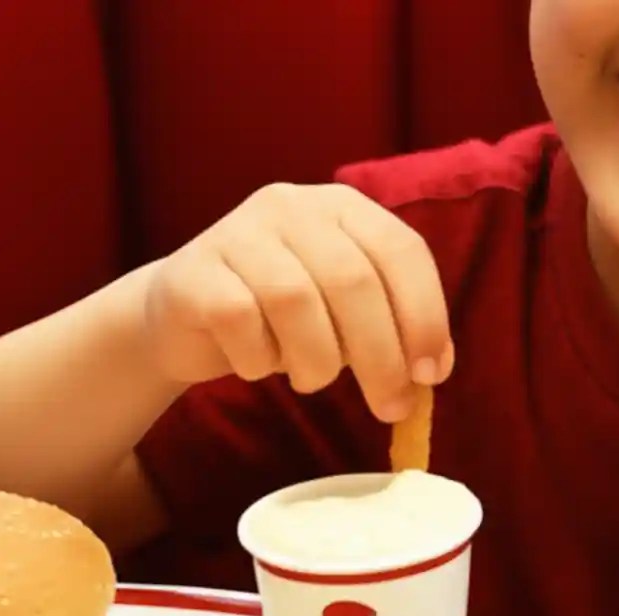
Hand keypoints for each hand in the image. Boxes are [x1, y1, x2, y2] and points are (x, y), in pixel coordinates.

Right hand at [142, 183, 452, 421]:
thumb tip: (433, 370)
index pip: (402, 249)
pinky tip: (260, 365)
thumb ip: (394, 328)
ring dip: (318, 360)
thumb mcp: (347, 313)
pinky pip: (239, 320)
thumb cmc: (283, 317)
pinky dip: (260, 359)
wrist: (185, 316)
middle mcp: (293, 205)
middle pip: (353, 280)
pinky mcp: (194, 271)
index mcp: (343, 206)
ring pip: (295, 300)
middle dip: (381, 355)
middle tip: (391, 407)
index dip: (425, 314)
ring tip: (314, 380)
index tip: (431, 375)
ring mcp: (238, 232)